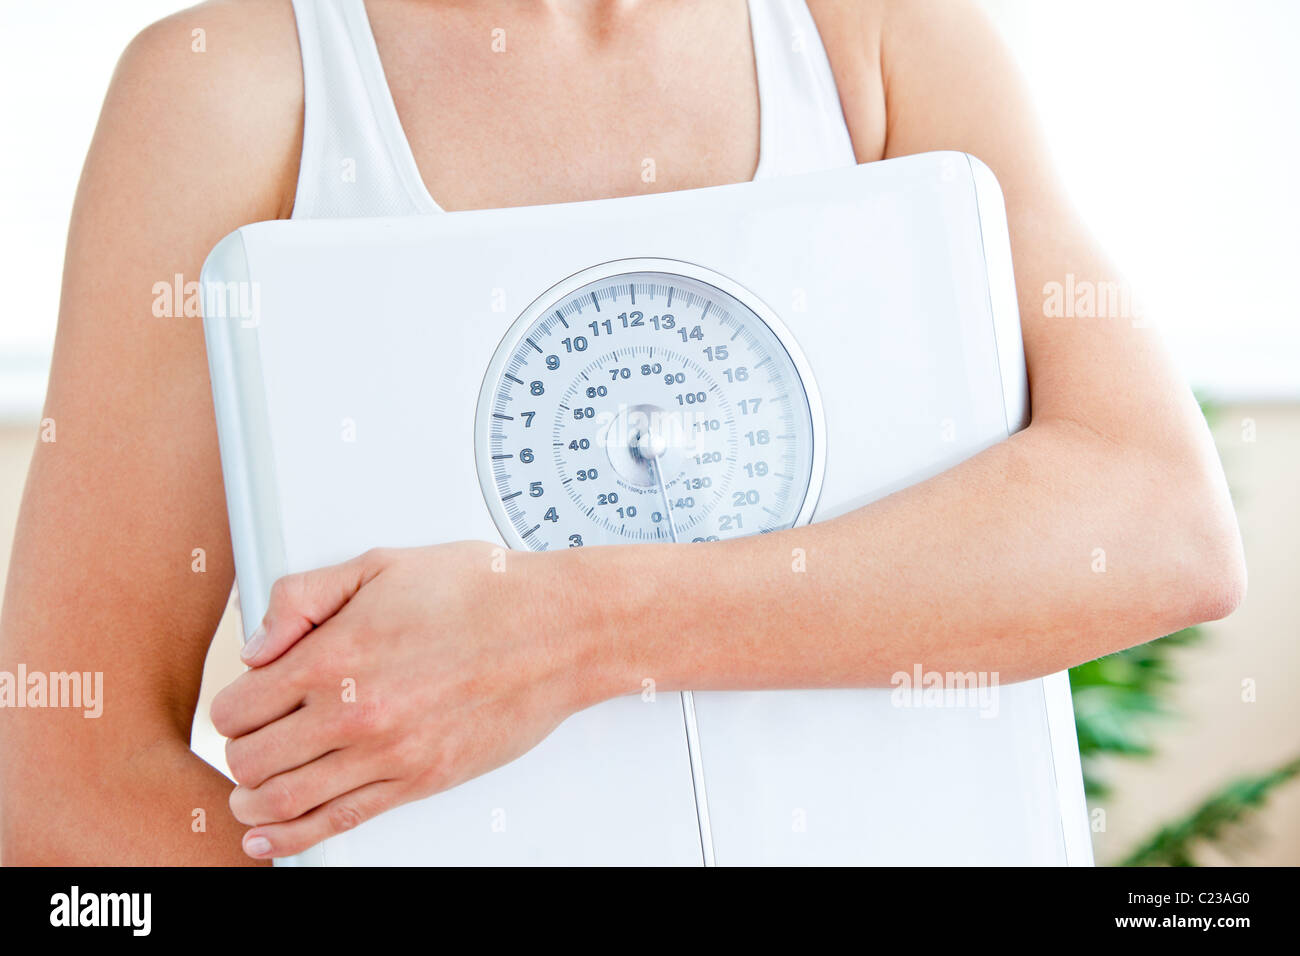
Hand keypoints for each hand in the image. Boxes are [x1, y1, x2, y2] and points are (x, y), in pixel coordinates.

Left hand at [209, 542, 602, 859]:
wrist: (555, 630)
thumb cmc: (482, 593)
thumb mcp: (381, 564)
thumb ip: (304, 597)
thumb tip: (258, 642)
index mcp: (334, 655)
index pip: (238, 706)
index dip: (231, 707)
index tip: (241, 705)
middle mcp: (351, 712)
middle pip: (250, 759)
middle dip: (239, 752)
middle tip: (250, 741)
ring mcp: (385, 753)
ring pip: (282, 800)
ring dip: (252, 800)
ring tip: (249, 791)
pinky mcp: (418, 781)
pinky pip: (338, 822)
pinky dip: (292, 838)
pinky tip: (271, 838)